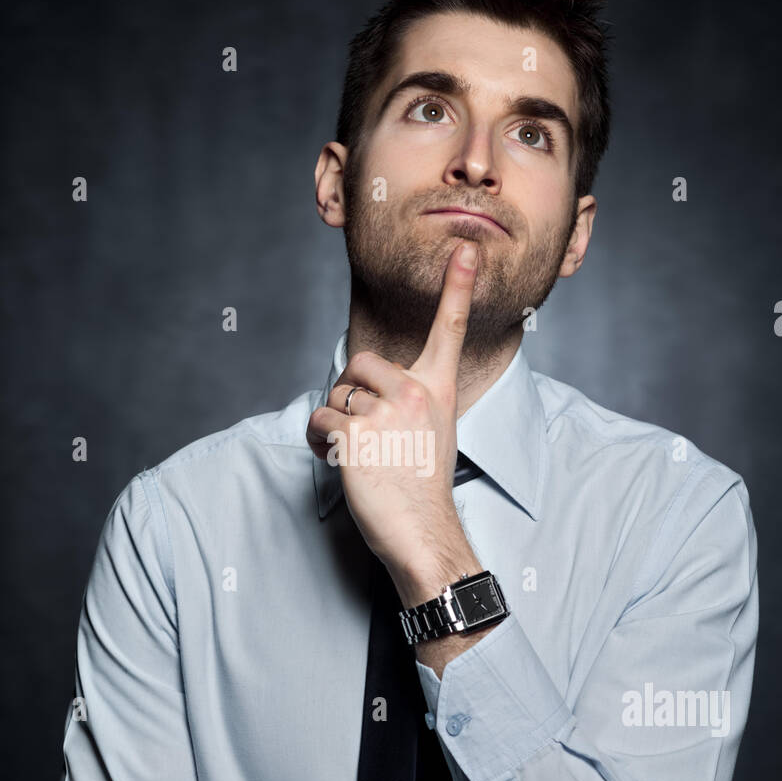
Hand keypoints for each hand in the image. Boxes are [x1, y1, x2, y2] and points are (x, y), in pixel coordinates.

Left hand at [305, 242, 478, 573]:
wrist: (422, 531)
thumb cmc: (423, 487)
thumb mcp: (433, 432)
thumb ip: (410, 401)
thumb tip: (364, 389)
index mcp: (437, 389)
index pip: (450, 329)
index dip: (457, 286)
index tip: (465, 249)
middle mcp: (413, 392)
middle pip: (360, 363)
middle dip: (351, 393)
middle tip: (365, 431)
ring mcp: (383, 411)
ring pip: (337, 396)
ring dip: (334, 423)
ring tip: (358, 456)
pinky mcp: (353, 433)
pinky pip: (318, 419)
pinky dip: (316, 439)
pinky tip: (337, 460)